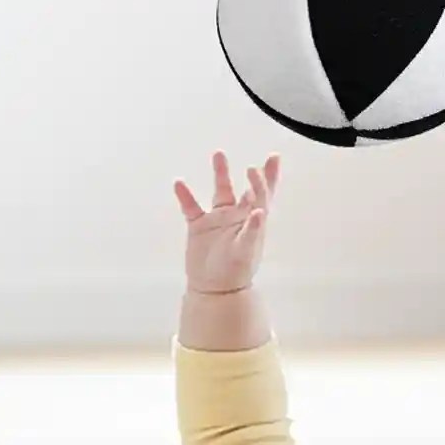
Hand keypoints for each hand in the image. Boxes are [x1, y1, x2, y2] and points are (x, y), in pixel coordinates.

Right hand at [174, 151, 279, 294]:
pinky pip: (192, 207)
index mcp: (253, 221)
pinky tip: (179, 184)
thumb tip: (261, 211)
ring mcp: (218, 220)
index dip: (266, 179)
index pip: (263, 195)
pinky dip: (185, 195)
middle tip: (253, 162)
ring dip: (220, 173)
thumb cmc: (234, 272)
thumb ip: (253, 230)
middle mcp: (238, 217)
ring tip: (218, 154)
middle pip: (247, 189)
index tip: (257, 168)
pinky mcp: (199, 226)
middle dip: (253, 174)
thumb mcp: (245, 251)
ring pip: (220, 191)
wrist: (213, 289)